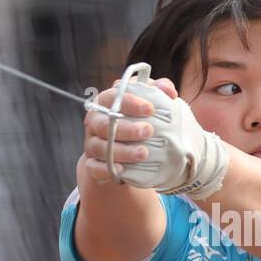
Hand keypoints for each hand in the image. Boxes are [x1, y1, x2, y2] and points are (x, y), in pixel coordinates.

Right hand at [83, 70, 229, 197]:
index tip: (150, 109)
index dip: (130, 102)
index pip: (112, 97)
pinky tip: (122, 170)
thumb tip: (169, 91)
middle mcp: (95, 122)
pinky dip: (105, 169)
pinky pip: (93, 167)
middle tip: (149, 131)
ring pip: (101, 147)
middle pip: (104, 124)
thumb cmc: (137, 118)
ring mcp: (91, 143)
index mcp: (105, 103)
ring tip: (144, 153)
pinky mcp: (92, 163)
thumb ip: (157, 90)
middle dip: (127, 129)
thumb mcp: (147, 101)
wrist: (124, 147)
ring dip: (122, 151)